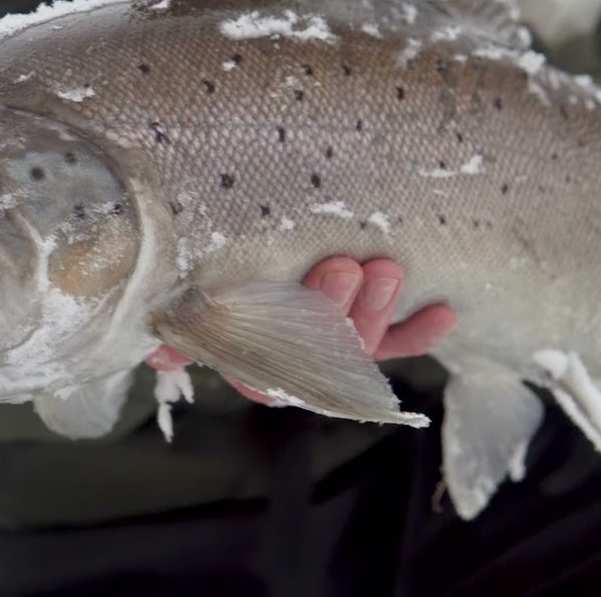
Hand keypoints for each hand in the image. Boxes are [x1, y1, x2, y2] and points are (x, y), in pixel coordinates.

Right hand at [145, 256, 457, 403]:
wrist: (248, 236)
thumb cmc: (213, 267)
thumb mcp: (193, 291)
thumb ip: (183, 318)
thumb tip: (155, 353)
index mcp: (244, 354)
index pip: (257, 365)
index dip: (273, 342)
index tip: (277, 305)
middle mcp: (289, 359)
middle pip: (313, 353)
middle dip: (332, 313)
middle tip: (344, 267)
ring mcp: (332, 348)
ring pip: (356, 345)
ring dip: (375, 311)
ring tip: (387, 270)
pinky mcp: (368, 335)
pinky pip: (396, 342)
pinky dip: (419, 331)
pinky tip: (445, 313)